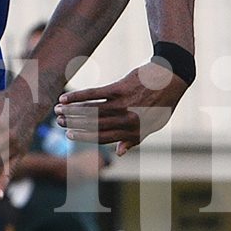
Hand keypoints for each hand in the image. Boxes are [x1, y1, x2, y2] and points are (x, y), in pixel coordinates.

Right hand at [55, 60, 189, 155]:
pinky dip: (77, 96)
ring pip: (90, 111)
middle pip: (93, 124)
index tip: (69, 134)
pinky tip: (65, 98)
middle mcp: (127, 120)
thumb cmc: (162, 102)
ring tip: (58, 110)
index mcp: (133, 132)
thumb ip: (134, 139)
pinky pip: (93, 94)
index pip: (103, 137)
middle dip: (73, 123)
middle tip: (58, 121)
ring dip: (71, 111)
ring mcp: (123, 104)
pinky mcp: (120, 89)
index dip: (84, 136)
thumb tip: (118, 153)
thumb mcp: (152, 125)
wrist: (172, 77)